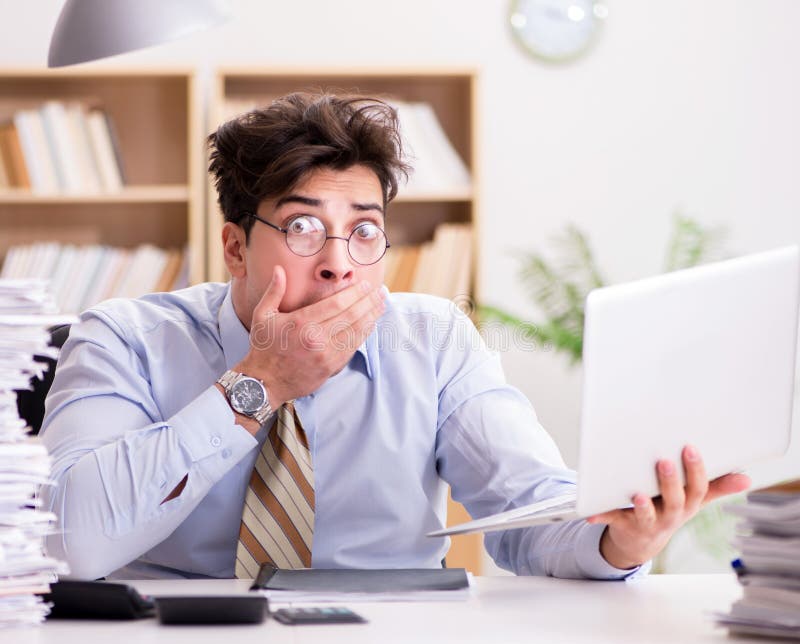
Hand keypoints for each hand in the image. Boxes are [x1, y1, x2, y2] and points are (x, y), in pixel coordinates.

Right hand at [235, 266, 385, 407]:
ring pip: (355, 331)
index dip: (354, 293)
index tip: (365, 285)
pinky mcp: (330, 367)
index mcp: (301, 322)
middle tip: (381, 292)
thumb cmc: (264, 347)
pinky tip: (370, 325)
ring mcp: (325, 354)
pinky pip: (352, 348)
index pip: (336, 303)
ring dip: (371, 317)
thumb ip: (274, 291)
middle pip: (351, 315)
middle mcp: (316, 338)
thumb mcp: (263, 315)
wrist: (264, 382)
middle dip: (368, 302)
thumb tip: (279, 269)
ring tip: (382, 305)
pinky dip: (364, 335)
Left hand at [587, 445, 750, 569]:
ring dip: (643, 506)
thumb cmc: (668, 509)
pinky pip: (612, 520)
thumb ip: (716, 487)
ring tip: (637, 494)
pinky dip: (601, 515)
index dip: (695, 470)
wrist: (640, 541)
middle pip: (673, 501)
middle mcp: (669, 516)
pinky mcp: (622, 525)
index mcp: (686, 505)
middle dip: (670, 482)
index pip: (697, 489)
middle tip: (663, 461)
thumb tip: (746, 478)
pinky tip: (591, 512)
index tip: (689, 448)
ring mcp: (646, 522)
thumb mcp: (693, 500)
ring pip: (646, 515)